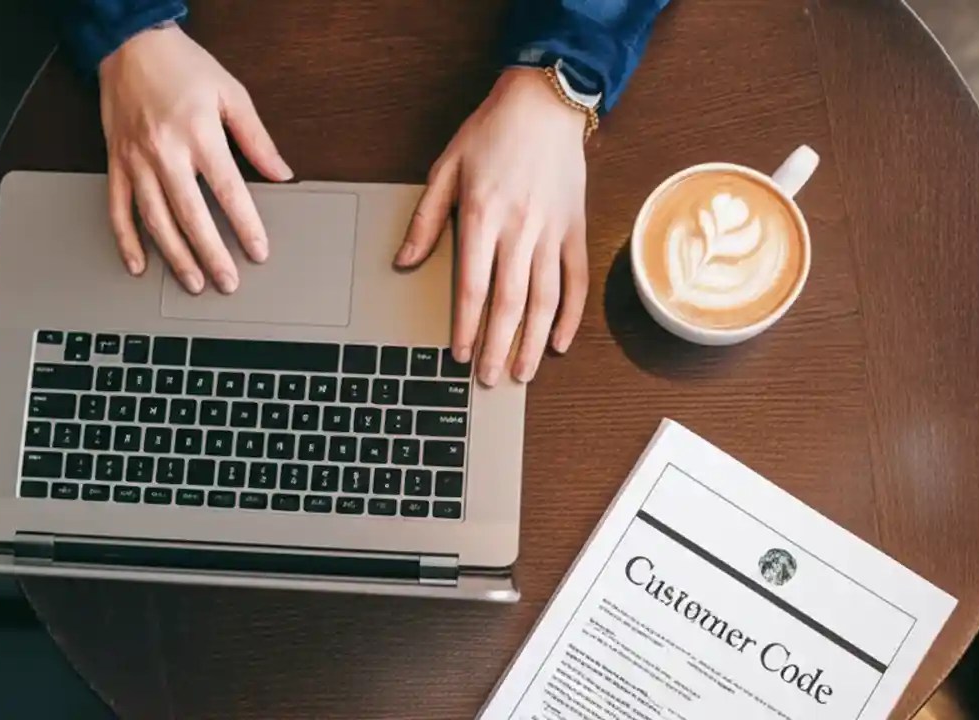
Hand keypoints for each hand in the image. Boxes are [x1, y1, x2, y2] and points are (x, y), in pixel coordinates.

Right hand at [99, 25, 292, 293]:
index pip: (228, 191)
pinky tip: (139, 264)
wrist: (131, 45)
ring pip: (155, 220)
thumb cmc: (183, 67)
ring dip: (175, 256)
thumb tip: (281, 174)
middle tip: (228, 282)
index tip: (259, 251)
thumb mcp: (231, 94)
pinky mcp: (116, 163)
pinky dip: (126, 240)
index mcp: (199, 134)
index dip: (246, 226)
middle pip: (191, 216)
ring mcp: (136, 161)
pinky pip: (118, 209)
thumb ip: (257, 139)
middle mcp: (165, 152)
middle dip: (212, 254)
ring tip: (193, 283)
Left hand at [395, 69, 589, 384]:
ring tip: (523, 372)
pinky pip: (575, 280)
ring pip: (545, 299)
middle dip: (499, 347)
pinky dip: (570, 315)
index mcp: (482, 216)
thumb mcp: (445, 169)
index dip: (467, 327)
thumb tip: (403, 261)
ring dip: (532, 341)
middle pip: (510, 302)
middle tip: (491, 379)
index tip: (459, 355)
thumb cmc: (491, 133)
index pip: (473, 286)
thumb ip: (425, 219)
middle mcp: (519, 229)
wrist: (544, 104)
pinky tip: (558, 341)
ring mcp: (552, 231)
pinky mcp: (575, 229)